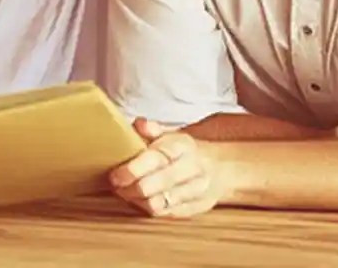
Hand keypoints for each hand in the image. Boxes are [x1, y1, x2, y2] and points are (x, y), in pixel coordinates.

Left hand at [108, 118, 224, 217]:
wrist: (222, 167)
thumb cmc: (186, 151)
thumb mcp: (172, 134)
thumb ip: (152, 129)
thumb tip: (138, 124)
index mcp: (184, 146)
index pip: (158, 158)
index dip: (133, 169)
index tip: (115, 175)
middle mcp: (193, 169)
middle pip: (158, 184)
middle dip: (131, 187)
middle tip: (116, 185)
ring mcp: (196, 191)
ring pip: (161, 203)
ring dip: (137, 200)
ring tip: (125, 192)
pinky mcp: (195, 209)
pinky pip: (166, 214)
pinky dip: (148, 208)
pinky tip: (140, 200)